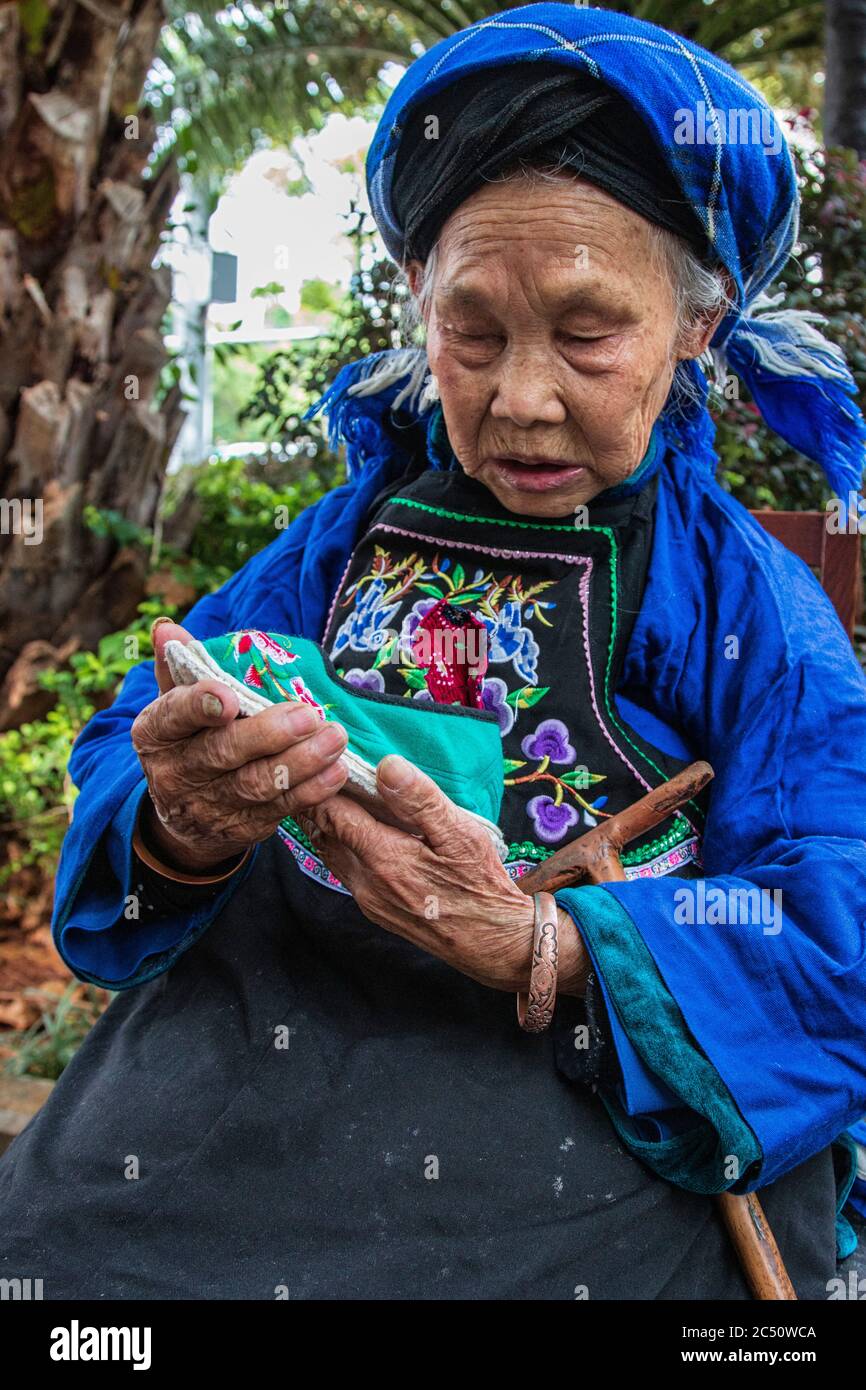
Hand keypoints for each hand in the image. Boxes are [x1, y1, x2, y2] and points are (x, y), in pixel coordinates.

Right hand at [130, 621, 348, 873]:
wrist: (184, 818)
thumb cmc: (190, 741)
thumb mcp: (176, 707)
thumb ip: (179, 666)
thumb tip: (167, 626)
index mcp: (155, 733)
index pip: (174, 716)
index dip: (200, 707)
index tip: (230, 697)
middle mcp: (175, 773)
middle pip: (222, 752)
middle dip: (268, 734)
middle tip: (308, 714)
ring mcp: (207, 807)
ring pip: (256, 784)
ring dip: (301, 762)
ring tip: (335, 738)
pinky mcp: (241, 829)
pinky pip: (278, 809)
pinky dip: (311, 791)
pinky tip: (336, 771)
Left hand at [297, 753, 588, 995]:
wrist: (493, 943)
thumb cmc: (482, 885)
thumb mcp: (462, 835)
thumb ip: (421, 800)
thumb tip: (386, 765)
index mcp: (384, 859)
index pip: (332, 812)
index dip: (327, 782)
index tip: (330, 756)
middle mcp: (365, 882)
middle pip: (322, 832)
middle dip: (320, 798)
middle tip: (325, 766)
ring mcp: (367, 899)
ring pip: (329, 851)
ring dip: (327, 822)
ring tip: (334, 790)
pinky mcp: (373, 908)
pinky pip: (343, 868)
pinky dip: (341, 843)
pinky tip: (356, 827)